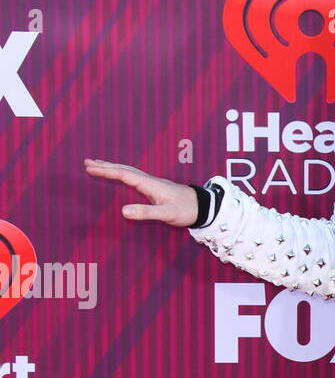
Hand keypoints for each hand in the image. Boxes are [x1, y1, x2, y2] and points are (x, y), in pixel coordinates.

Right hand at [83, 158, 198, 228]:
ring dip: (113, 168)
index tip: (89, 168)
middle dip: (105, 166)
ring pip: (129, 172)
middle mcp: (150, 181)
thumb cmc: (186, 210)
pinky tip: (120, 176)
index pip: (123, 174)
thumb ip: (145, 213)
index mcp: (150, 185)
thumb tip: (123, 212)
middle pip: (124, 169)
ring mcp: (153, 183)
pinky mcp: (156, 188)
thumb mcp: (166, 215)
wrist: (204, 206)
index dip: (106, 171)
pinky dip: (123, 174)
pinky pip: (134, 177)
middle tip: (87, 162)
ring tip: (98, 166)